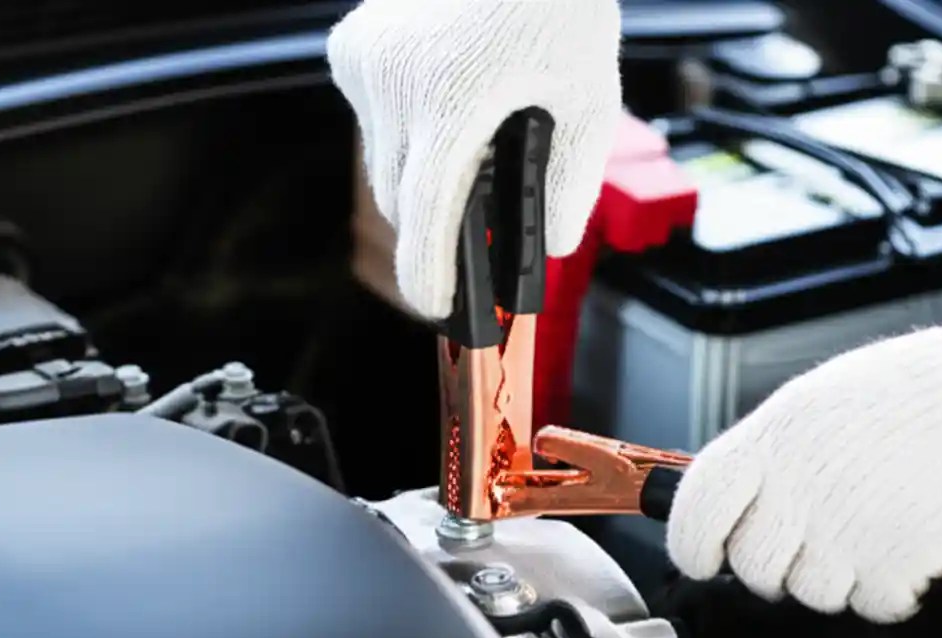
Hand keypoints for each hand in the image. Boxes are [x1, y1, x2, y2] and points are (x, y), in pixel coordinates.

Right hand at [328, 0, 622, 318]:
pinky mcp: (350, 48)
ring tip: (469, 143)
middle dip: (435, 220)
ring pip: (381, 161)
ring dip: (419, 173)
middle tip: (477, 219)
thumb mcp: (591, 97)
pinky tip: (446, 103)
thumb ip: (573, 183)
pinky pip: (372, 120)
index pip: (426, 214)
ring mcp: (364, 62)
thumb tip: (547, 244)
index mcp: (452, 99)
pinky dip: (404, 130)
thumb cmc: (557, 4)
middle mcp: (393, 82)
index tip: (438, 304)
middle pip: (400, 198)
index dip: (429, 273)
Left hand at [666, 289, 941, 621]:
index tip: (707, 556)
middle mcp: (798, 485)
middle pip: (752, 566)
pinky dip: (889, 590)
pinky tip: (910, 550)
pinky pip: (870, 606)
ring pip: (808, 592)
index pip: (695, 511)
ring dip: (838, 577)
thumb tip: (743, 495)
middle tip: (814, 544)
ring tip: (874, 533)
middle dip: (777, 567)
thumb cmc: (928, 388)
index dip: (695, 545)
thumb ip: (776, 451)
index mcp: (773, 437)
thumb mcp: (823, 401)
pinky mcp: (895, 563)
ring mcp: (843, 528)